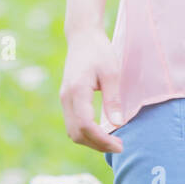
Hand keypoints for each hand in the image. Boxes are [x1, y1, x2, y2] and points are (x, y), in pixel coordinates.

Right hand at [60, 27, 124, 154]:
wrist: (83, 37)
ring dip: (91, 142)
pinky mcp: (67, 100)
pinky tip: (102, 134)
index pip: (85, 125)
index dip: (102, 140)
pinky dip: (86, 134)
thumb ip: (113, 99)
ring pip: (73, 132)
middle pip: (77, 133)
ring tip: (112, 142)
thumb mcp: (111, 72)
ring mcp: (64, 99)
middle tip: (120, 146)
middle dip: (97, 145)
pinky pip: (73, 124)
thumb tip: (118, 124)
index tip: (120, 145)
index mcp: (76, 91)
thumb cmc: (99, 51)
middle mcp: (66, 98)